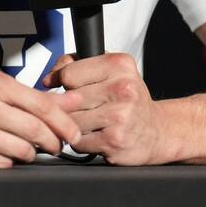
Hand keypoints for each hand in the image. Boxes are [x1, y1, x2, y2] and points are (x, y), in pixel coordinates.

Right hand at [0, 70, 82, 168]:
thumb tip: (73, 101)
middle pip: (35, 130)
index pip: (41, 104)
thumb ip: (34, 97)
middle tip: (56, 145)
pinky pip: (4, 165)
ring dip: (32, 154)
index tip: (73, 133)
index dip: (64, 122)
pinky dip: (10, 162)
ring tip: (26, 149)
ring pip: (23, 151)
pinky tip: (3, 154)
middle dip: (54, 142)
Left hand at [42, 53, 164, 165]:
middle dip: (69, 106)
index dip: (62, 80)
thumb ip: (76, 64)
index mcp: (119, 65)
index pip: (69, 73)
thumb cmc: (128, 99)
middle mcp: (122, 88)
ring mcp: (119, 116)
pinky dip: (81, 141)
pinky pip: (78, 141)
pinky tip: (96, 135)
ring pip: (71, 121)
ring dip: (74, 125)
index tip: (66, 86)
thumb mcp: (110, 70)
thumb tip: (48, 78)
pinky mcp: (114, 141)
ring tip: (91, 121)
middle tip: (83, 107)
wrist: (157, 131)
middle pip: (69, 99)